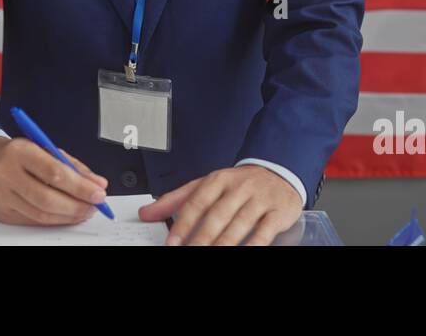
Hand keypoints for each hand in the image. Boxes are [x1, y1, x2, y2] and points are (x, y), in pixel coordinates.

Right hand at [0, 136, 108, 225]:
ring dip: (68, 216)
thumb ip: (71, 165)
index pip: (54, 172)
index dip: (80, 187)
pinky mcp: (1, 212)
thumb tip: (97, 184)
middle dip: (76, 205)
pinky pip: (32, 221)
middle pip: (47, 198)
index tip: (98, 193)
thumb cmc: (16, 154)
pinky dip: (53, 220)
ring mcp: (1, 195)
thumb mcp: (43, 148)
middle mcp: (6, 173)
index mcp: (20, 151)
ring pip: (40, 214)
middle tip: (94, 206)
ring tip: (83, 211)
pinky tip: (65, 216)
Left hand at [138, 165, 302, 245]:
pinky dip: (253, 245)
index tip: (172, 241)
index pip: (197, 202)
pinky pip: (264, 231)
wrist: (278, 171)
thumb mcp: (206, 185)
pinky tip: (244, 252)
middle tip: (190, 251)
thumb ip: (176, 200)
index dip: (183, 223)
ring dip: (224, 244)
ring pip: (239, 224)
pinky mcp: (277, 212)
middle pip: (217, 215)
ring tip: (211, 255)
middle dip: (201, 238)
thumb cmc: (238, 183)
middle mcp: (238, 188)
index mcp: (218, 180)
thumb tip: (146, 213)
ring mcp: (259, 199)